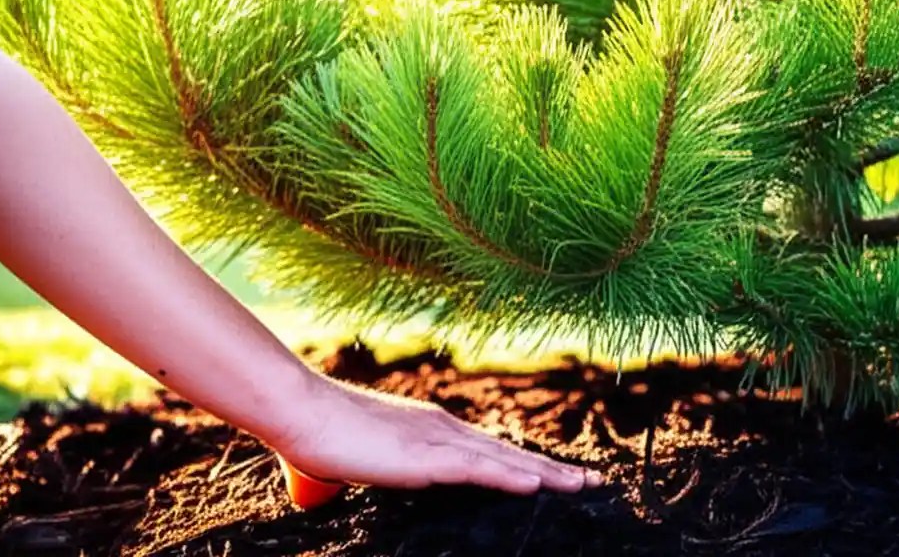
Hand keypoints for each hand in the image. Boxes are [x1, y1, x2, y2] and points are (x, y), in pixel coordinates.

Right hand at [272, 372, 601, 498]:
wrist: (304, 413)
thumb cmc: (326, 435)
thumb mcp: (371, 455)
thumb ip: (389, 465)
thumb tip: (391, 479)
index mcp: (437, 429)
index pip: (494, 450)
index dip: (530, 462)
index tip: (562, 474)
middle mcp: (447, 430)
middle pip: (511, 453)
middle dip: (555, 469)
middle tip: (594, 483)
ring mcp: (438, 441)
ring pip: (504, 461)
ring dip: (546, 474)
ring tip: (582, 486)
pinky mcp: (424, 457)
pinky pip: (476, 469)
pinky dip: (508, 477)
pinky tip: (535, 486)